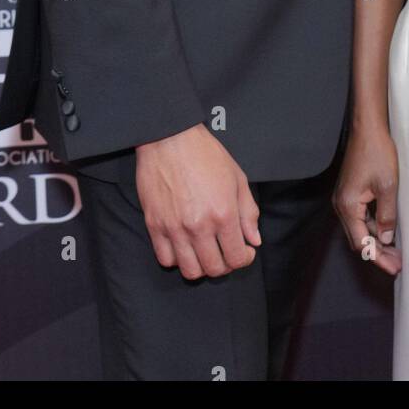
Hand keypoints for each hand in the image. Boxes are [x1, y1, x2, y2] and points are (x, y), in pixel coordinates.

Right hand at [135, 123, 260, 279]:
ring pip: (190, 270)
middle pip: (214, 269)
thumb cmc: (206, 154)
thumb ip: (249, 212)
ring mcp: (175, 228)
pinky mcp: (155, 225)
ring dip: (202, 266)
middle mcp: (199, 226)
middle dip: (225, 265)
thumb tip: (254, 240)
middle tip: (226, 252)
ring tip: (206, 251)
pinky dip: (177, 259)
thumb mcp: (237, 178)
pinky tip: (185, 246)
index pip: (237, 258)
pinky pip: (166, 259)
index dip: (245, 259)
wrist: (170, 138)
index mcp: (224, 214)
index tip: (246, 250)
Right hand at [333, 123, 401, 274]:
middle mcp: (341, 205)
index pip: (361, 242)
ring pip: (359, 229)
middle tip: (398, 264)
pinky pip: (360, 217)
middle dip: (377, 253)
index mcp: (348, 206)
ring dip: (376, 241)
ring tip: (396, 252)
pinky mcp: (350, 193)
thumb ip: (387, 215)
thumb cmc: (377, 153)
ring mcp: (344, 199)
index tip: (394, 268)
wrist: (368, 130)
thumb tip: (387, 238)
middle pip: (357, 239)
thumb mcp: (388, 186)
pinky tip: (388, 231)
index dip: (377, 258)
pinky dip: (373, 227)